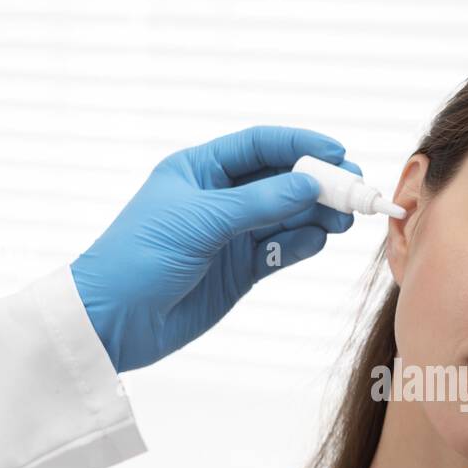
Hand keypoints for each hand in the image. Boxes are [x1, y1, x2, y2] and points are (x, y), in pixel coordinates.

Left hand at [70, 125, 361, 371]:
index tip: (337, 154)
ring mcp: (230, 236)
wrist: (113, 321)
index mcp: (199, 170)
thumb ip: (259, 202)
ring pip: (286, 217)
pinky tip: (319, 241)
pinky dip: (302, 244)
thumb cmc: (139, 258)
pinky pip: (280, 250)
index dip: (299, 146)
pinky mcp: (238, 271)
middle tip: (354, 190)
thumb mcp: (200, 221)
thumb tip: (308, 184)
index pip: (259, 146)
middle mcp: (218, 198)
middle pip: (280, 181)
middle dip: (318, 183)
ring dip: (316, 216)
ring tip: (344, 220)